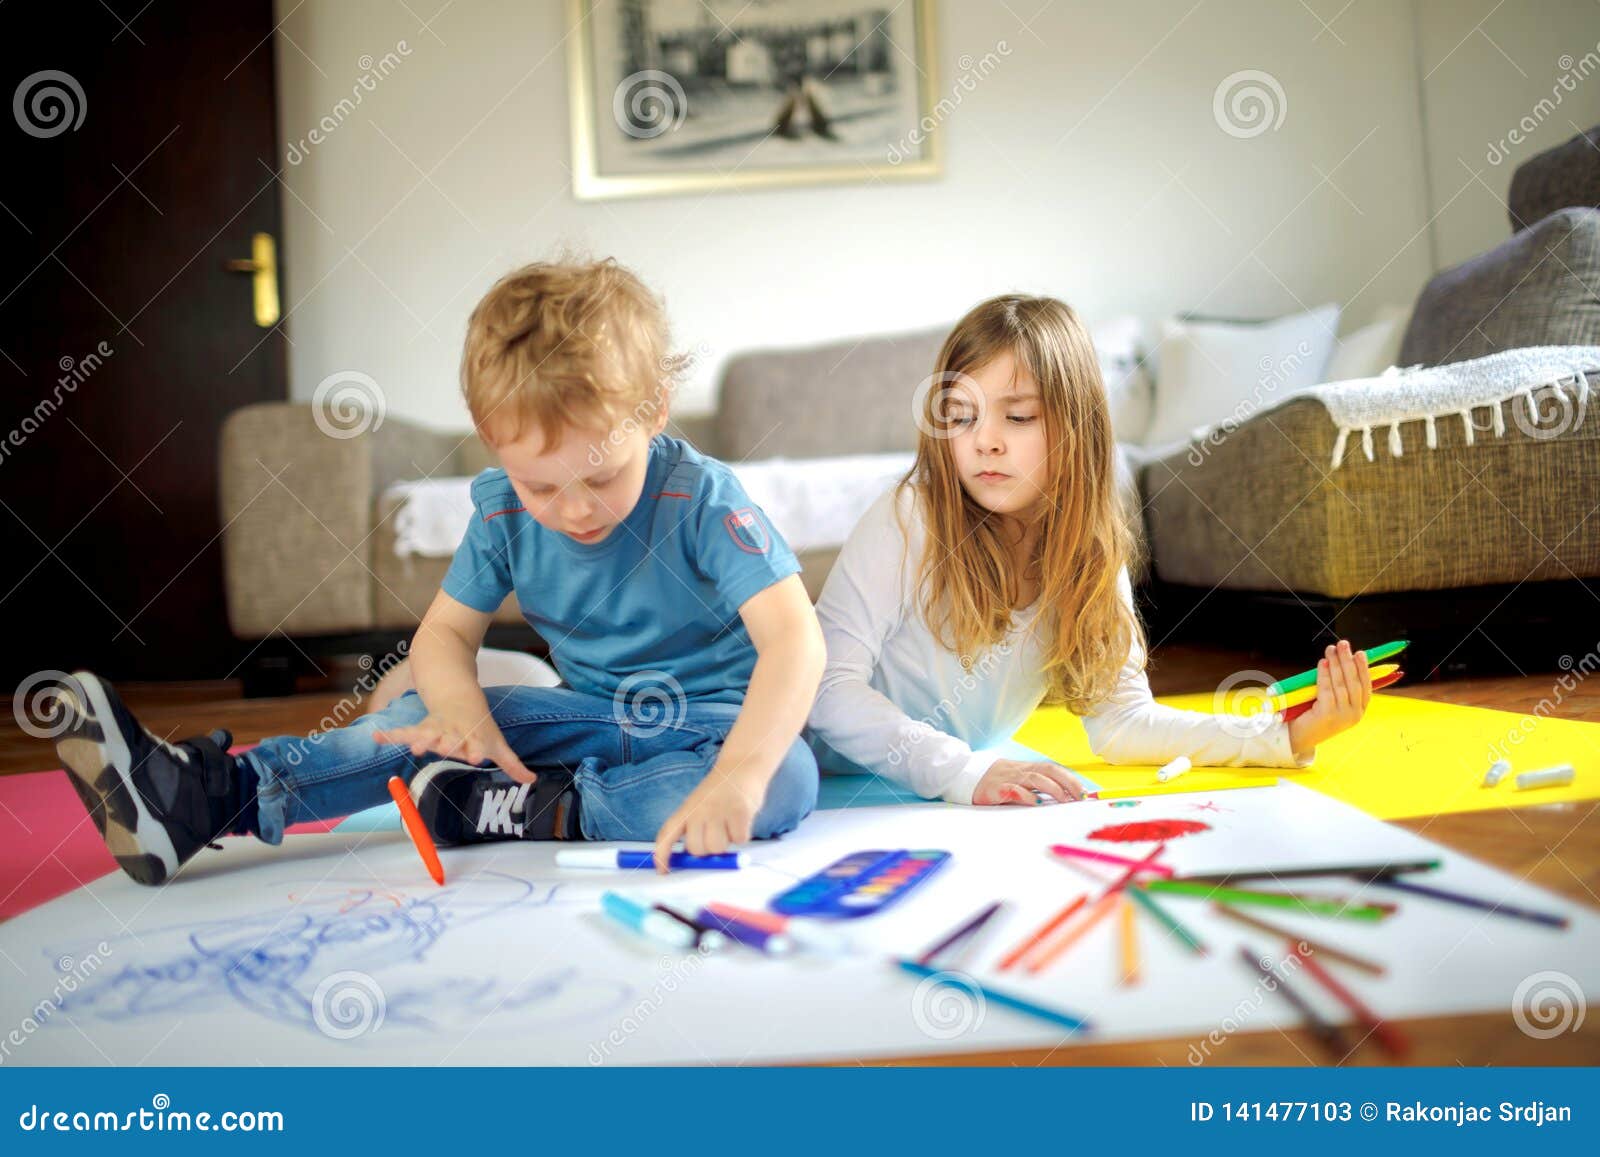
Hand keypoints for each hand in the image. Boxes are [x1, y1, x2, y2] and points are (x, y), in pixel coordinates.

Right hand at [372, 709, 536, 782]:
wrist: (459, 694)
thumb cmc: (479, 725)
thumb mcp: (497, 743)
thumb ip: (512, 764)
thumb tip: (532, 780)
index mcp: (473, 738)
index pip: (475, 745)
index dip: (475, 751)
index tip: (476, 757)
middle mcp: (454, 734)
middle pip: (450, 740)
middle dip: (447, 745)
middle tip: (445, 748)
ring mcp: (436, 729)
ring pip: (427, 734)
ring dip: (421, 740)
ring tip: (415, 747)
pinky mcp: (420, 728)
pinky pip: (403, 732)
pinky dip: (389, 735)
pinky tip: (376, 737)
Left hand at [652, 768, 762, 871]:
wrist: (742, 765)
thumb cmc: (720, 792)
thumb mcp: (699, 805)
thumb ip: (694, 828)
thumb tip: (695, 858)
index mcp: (686, 809)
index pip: (667, 834)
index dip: (661, 854)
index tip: (662, 871)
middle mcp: (699, 810)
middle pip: (696, 849)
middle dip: (706, 851)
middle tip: (716, 836)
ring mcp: (719, 810)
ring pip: (717, 848)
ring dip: (726, 844)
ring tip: (729, 826)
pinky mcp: (739, 811)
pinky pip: (739, 839)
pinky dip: (742, 835)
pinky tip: (741, 821)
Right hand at [971, 759, 1086, 805]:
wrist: (965, 774)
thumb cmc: (997, 779)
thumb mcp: (1018, 778)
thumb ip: (1037, 784)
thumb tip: (1063, 796)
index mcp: (1027, 768)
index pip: (1053, 769)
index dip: (1070, 779)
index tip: (1084, 792)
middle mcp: (1020, 771)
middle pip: (1048, 772)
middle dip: (1067, 784)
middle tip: (1078, 798)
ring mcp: (1008, 778)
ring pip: (1034, 779)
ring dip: (1052, 789)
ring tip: (1063, 800)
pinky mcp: (995, 789)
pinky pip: (1013, 790)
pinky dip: (1026, 796)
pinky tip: (1036, 803)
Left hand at [1286, 639, 1372, 757]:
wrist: (1297, 736)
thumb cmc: (1313, 714)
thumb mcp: (1331, 700)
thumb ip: (1339, 684)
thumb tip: (1342, 658)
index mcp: (1359, 711)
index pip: (1366, 686)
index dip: (1364, 669)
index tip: (1360, 653)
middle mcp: (1354, 714)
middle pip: (1354, 682)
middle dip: (1349, 661)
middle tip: (1343, 644)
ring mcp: (1342, 716)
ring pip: (1341, 684)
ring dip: (1336, 664)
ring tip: (1331, 649)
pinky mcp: (1328, 715)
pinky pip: (1327, 689)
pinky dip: (1325, 675)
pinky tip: (1323, 663)